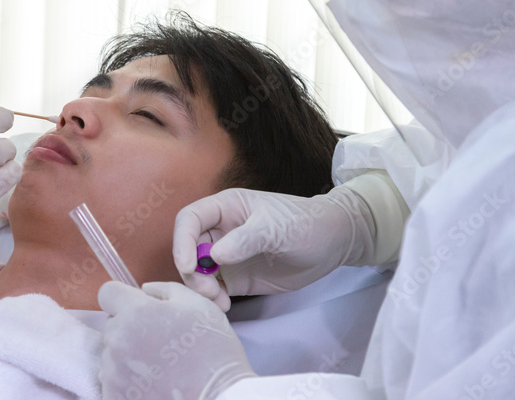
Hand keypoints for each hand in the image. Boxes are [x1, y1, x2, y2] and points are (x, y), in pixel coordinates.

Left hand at [98, 281, 254, 399]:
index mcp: (136, 312)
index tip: (138, 309)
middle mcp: (118, 340)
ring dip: (128, 356)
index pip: (107, 293)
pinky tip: (154, 383)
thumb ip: (165, 290)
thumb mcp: (198, 305)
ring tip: (159, 367)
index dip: (123, 299)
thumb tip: (144, 290)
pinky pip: (113, 380)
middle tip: (158, 342)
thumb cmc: (213, 350)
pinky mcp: (115, 395)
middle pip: (112, 325)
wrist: (222, 397)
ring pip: (112, 354)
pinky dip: (129, 382)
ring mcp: (114, 371)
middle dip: (130, 328)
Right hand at [172, 184, 377, 301]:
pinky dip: (212, 299)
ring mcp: (226, 255)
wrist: (332, 243)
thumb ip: (245, 239)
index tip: (188, 265)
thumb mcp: (275, 227)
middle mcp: (219, 231)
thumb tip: (215, 256)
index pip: (189, 220)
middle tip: (207, 291)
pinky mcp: (236, 278)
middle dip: (191, 271)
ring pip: (197, 272)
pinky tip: (225, 305)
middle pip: (188, 249)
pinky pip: (213, 288)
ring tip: (220, 301)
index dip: (182, 241)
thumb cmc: (303, 223)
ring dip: (200, 288)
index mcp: (224, 208)